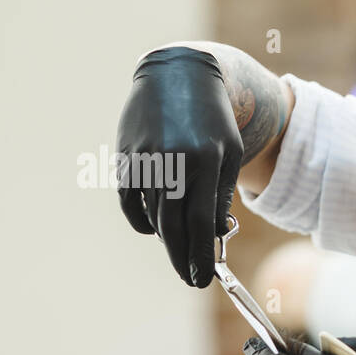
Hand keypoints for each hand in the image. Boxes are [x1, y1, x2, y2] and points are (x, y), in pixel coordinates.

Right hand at [116, 46, 242, 287]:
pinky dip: (143, 221)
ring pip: (152, 217)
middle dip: (183, 258)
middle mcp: (172, 161)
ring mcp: (145, 159)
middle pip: (173, 226)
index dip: (200, 255)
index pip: (200, 222)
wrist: (178, 75)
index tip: (202, 279)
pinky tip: (156, 227)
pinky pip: (131, 203)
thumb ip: (220, 195)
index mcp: (205, 160)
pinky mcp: (126, 157)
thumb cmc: (213, 120)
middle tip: (191, 279)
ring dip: (167, 239)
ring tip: (182, 249)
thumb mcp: (229, 153)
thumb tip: (213, 235)